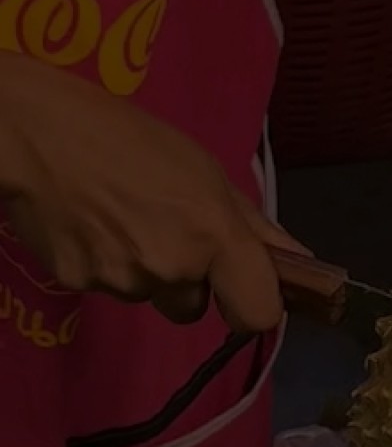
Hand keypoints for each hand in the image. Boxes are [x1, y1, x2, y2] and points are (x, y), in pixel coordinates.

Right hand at [0, 51, 309, 332]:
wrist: (36, 131)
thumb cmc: (133, 141)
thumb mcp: (208, 173)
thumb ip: (256, 228)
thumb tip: (301, 263)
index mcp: (216, 235)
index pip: (258, 315)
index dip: (255, 308)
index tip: (244, 292)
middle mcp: (174, 266)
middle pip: (196, 308)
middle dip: (189, 281)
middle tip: (166, 231)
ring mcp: (124, 280)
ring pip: (152, 296)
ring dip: (147, 272)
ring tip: (123, 219)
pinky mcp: (80, 283)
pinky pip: (109, 288)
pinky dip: (105, 265)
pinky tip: (93, 225)